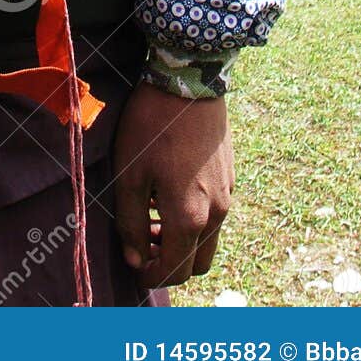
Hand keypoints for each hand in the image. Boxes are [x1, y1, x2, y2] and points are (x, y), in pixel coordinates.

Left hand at [112, 82, 233, 288]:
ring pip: (207, 240)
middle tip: (142, 241)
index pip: (174, 271)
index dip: (151, 276)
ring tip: (152, 214)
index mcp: (189, 219)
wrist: (189, 83)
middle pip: (196, 264)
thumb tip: (135, 259)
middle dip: (169, 262)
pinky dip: (194, 219)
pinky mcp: (230, 179)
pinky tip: (170, 192)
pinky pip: (214, 214)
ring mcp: (227, 197)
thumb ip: (131, 223)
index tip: (133, 265)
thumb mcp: (130, 175)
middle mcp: (216, 215)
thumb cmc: (152, 128)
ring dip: (182, 241)